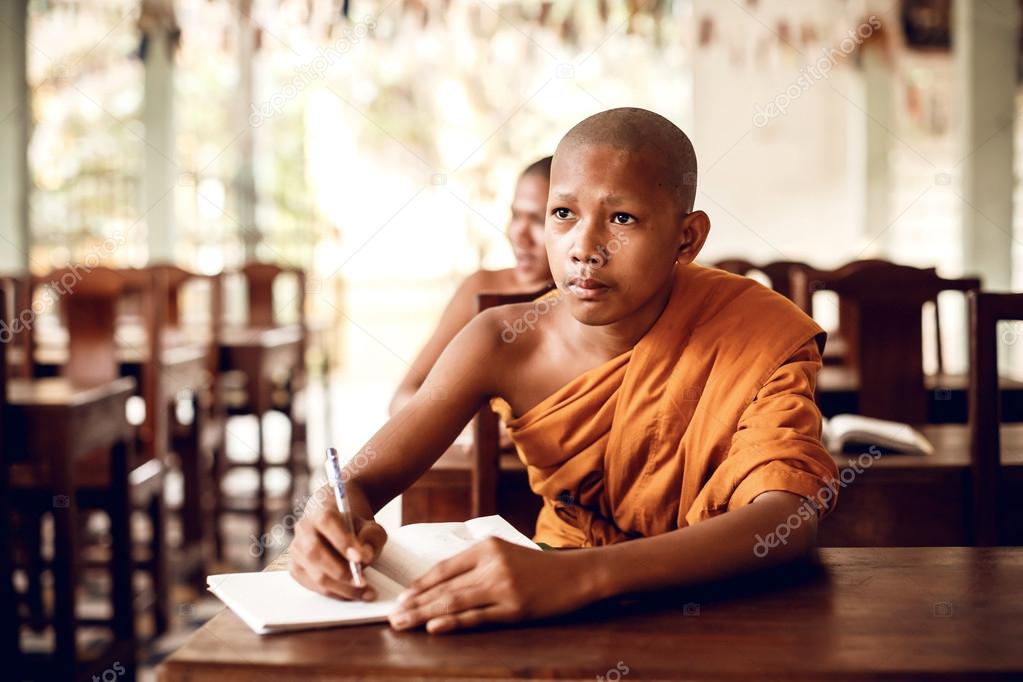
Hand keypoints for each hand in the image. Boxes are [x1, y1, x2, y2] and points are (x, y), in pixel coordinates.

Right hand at [289, 485, 386, 600]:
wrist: (338, 533)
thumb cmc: (355, 531)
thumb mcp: (370, 528)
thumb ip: (372, 537)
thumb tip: (365, 556)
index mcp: (320, 513)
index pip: (327, 522)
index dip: (342, 541)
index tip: (360, 558)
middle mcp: (304, 531)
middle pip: (314, 552)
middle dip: (341, 571)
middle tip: (363, 581)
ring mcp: (297, 551)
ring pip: (315, 574)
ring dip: (342, 587)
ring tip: (365, 591)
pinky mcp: (296, 570)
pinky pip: (313, 587)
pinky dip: (335, 594)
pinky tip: (352, 594)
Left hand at [388, 537, 592, 633]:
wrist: (575, 574)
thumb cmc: (538, 567)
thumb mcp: (505, 553)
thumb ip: (476, 564)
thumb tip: (440, 584)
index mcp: (487, 547)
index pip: (444, 568)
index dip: (420, 585)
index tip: (402, 598)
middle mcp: (492, 564)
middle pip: (445, 587)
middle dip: (415, 603)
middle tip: (393, 616)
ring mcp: (503, 586)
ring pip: (454, 601)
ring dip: (424, 615)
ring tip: (404, 624)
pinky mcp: (514, 607)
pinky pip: (476, 617)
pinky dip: (452, 622)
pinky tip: (434, 627)